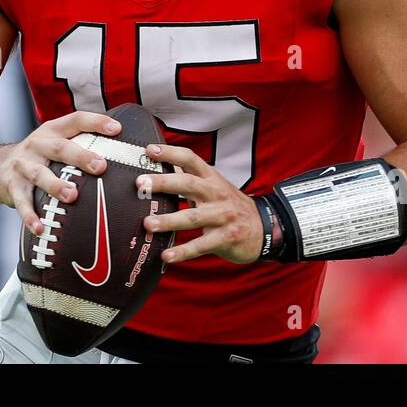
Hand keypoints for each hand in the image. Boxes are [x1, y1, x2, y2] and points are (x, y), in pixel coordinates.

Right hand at [0, 111, 119, 234]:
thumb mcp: (55, 143)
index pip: (76, 120)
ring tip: (72, 196)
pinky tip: (41, 229)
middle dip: (80, 156)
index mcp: (53, 130)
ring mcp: (23, 165)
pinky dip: (30, 216)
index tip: (117, 129)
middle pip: (60, 148)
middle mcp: (37, 144)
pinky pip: (22, 203)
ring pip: (40, 174)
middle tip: (101, 166)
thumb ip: (81, 144)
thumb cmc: (41, 157)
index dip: (96, 122)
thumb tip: (127, 153)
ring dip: (55, 185)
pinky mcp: (12, 187)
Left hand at [136, 143, 263, 264]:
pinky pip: (201, 246)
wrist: (265, 228)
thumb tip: (160, 168)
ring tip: (148, 224)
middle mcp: (217, 194)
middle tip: (140, 184)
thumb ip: (190, 179)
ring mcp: (222, 217)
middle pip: (189, 184)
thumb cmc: (230, 207)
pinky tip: (166, 256)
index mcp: (212, 179)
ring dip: (169, 221)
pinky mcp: (225, 238)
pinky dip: (183, 252)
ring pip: (193, 217)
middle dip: (164, 183)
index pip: (190, 159)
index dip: (171, 153)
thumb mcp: (215, 187)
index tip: (150, 150)